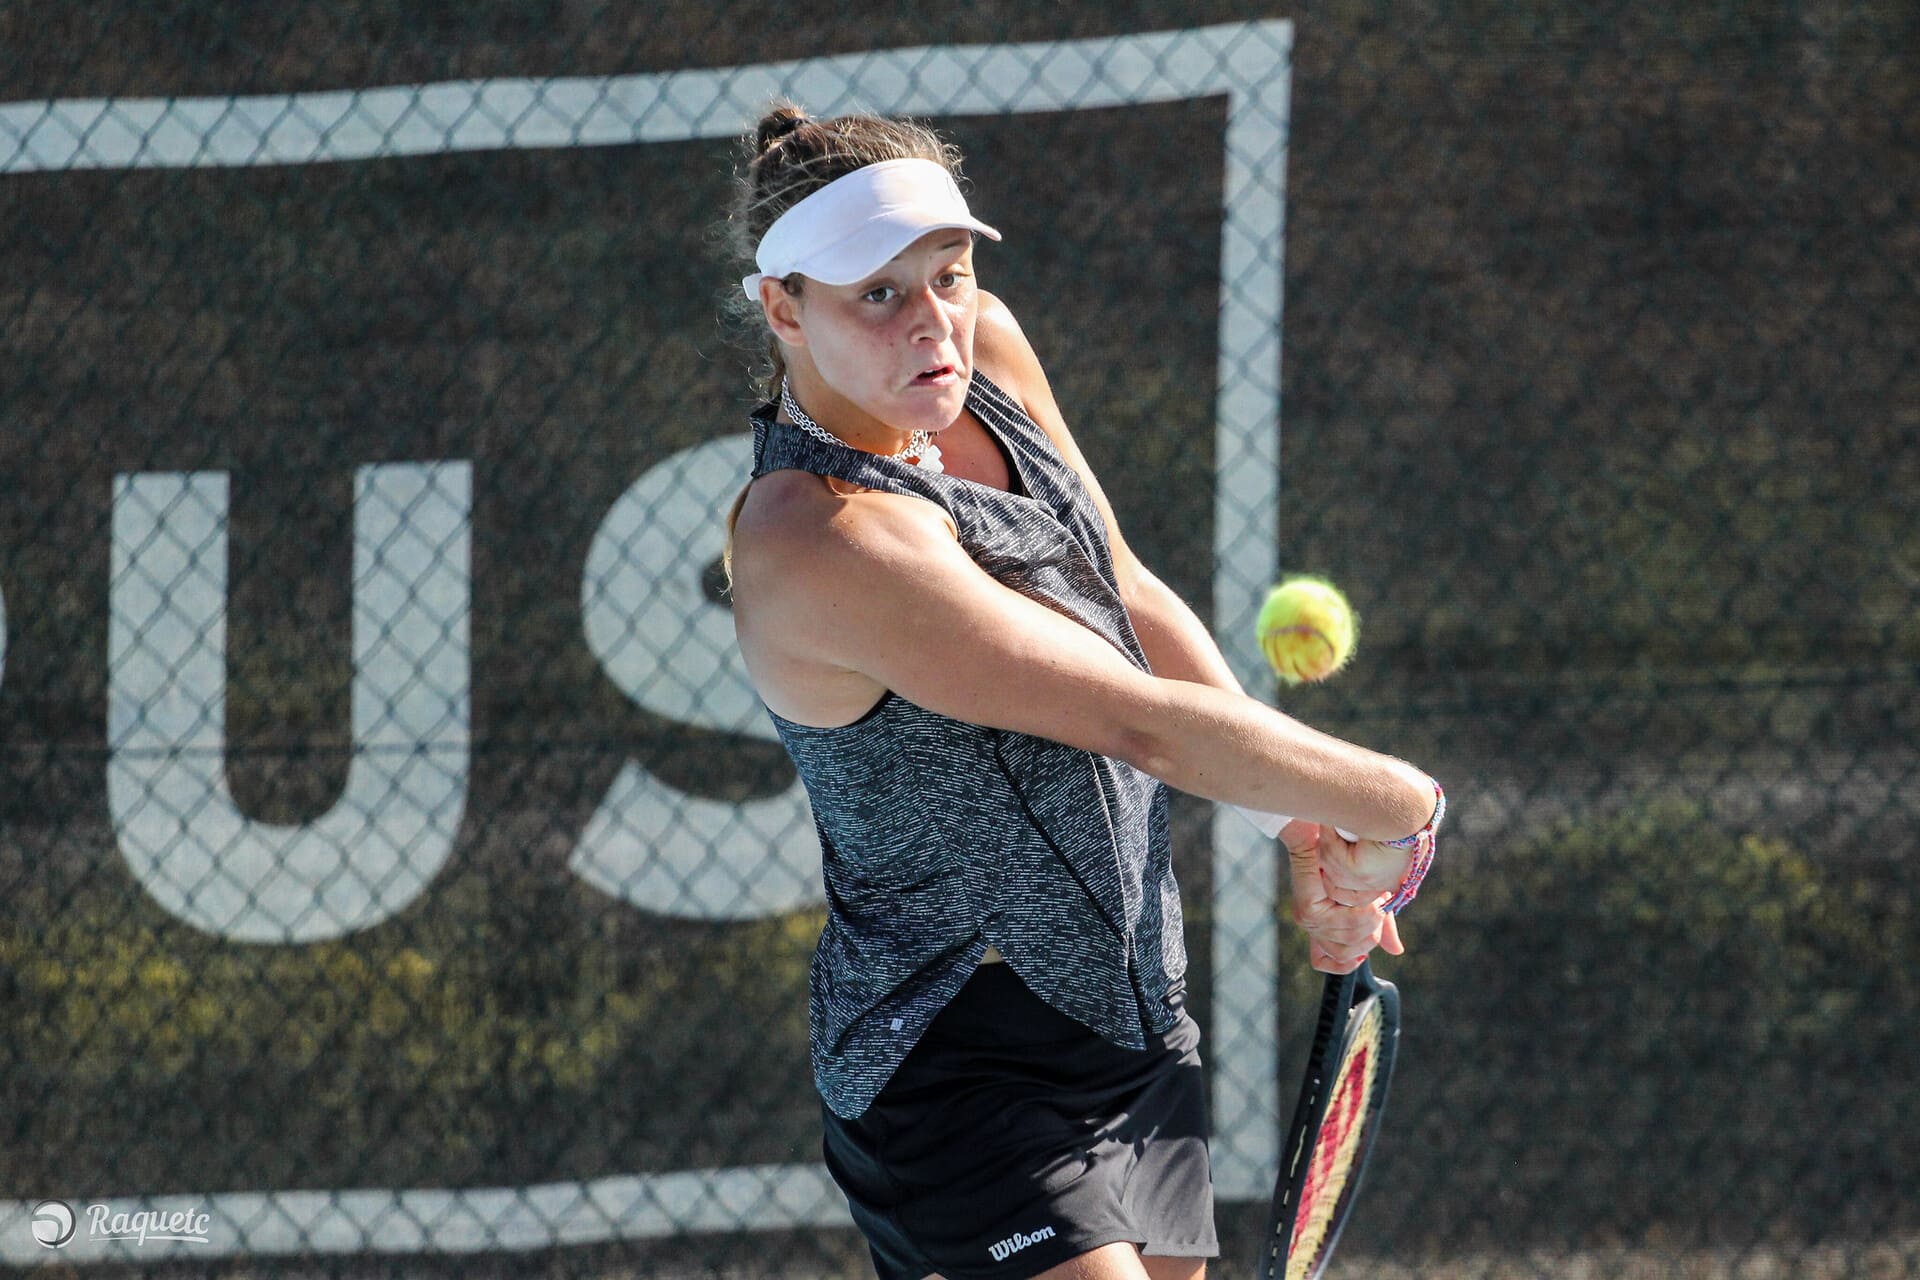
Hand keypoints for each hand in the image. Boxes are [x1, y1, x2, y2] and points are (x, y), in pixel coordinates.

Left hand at [1282, 820, 1404, 973]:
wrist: (1331, 826)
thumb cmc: (1351, 856)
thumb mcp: (1372, 895)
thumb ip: (1380, 924)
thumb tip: (1395, 950)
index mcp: (1324, 924)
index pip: (1326, 962)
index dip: (1347, 963)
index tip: (1364, 948)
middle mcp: (1312, 923)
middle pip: (1344, 955)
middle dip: (1369, 937)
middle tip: (1378, 908)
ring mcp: (1307, 916)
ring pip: (1343, 943)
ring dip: (1368, 923)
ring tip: (1376, 900)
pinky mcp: (1307, 906)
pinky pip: (1336, 924)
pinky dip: (1358, 915)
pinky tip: (1370, 901)